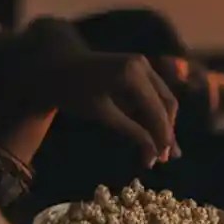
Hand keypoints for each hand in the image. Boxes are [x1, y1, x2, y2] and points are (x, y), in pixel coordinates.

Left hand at [41, 52, 181, 167]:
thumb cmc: (73, 91)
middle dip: (166, 131)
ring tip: (162, 150)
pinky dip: (153, 113)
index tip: (163, 159)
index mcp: (132, 74)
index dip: (162, 135)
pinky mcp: (139, 68)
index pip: (157, 110)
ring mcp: (142, 64)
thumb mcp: (101, 113)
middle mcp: (143, 65)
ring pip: (163, 98)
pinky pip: (153, 93)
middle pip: (166, 102)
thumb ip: (131, 130)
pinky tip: (153, 133)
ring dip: (163, 123)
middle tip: (166, 158)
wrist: (57, 64)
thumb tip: (153, 153)